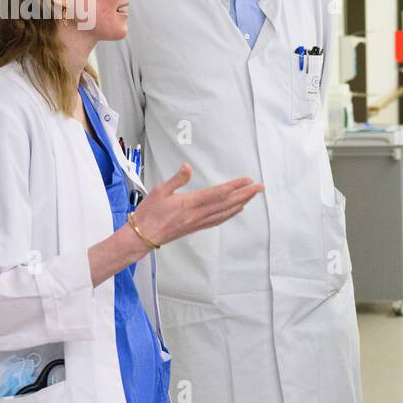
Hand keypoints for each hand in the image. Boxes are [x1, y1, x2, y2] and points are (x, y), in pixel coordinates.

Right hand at [130, 163, 262, 245]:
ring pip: (226, 212)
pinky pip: (219, 220)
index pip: (218, 193)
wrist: (143, 236)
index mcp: (190, 203)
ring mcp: (199, 222)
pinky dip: (230, 214)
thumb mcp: (159, 190)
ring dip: (241, 203)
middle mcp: (198, 213)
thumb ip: (176, 179)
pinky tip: (237, 210)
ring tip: (252, 196)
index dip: (234, 186)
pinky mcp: (197, 227)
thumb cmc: (149, 213)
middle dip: (245, 194)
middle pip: (227, 203)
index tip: (247, 180)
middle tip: (259, 187)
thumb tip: (187, 167)